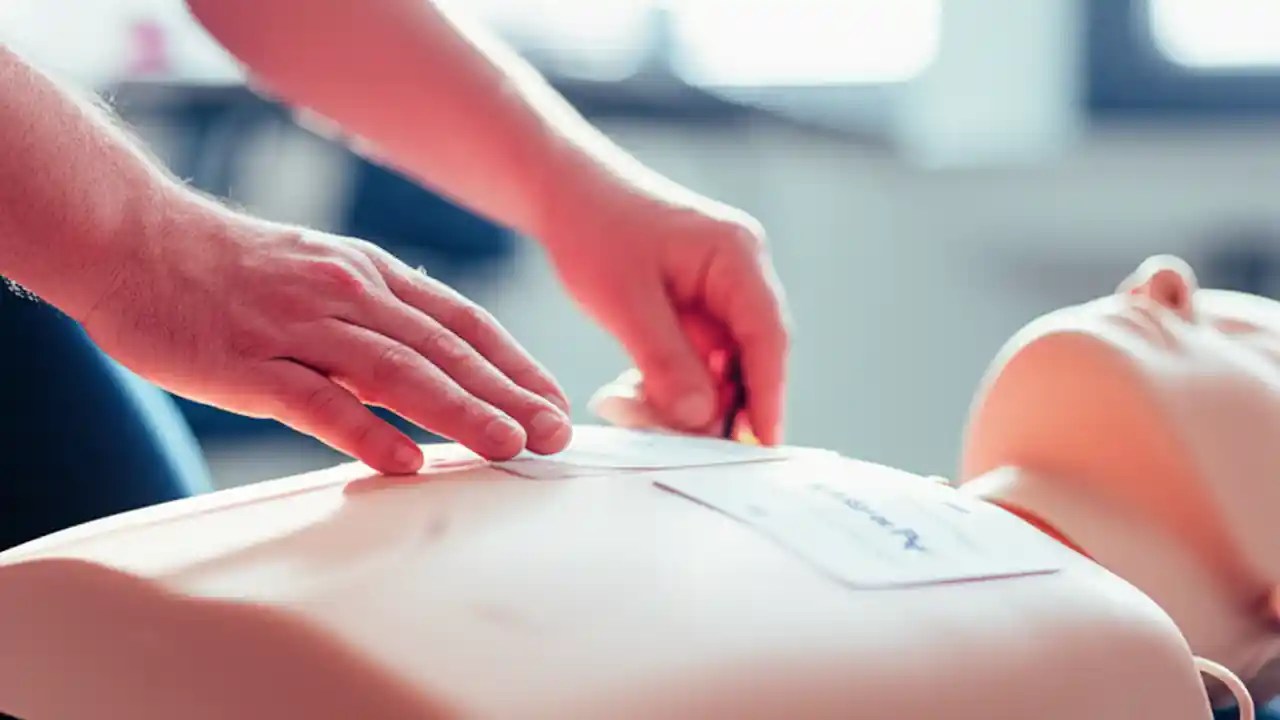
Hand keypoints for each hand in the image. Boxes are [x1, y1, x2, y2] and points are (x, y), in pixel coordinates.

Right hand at [81, 208, 571, 473]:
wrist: (131, 238)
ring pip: (396, 371)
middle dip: (508, 394)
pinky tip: (405, 460)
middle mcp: (348, 294)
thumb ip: (377, 317)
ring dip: (459, 410)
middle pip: (444, 350)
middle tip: (555, 434)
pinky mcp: (248, 361)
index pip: (463, 321)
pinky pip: (315, 400)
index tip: (554, 400)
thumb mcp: (322, 274)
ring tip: (508, 446)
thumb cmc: (230, 268)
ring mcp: (299, 326)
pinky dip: (364, 430)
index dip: (515, 363)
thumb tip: (436, 364)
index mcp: (371, 274)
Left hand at [542, 180, 789, 443]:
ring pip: (719, 365)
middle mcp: (739, 273)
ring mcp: (719, 291)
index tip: (764, 443)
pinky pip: (694, 360)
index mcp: (736, 255)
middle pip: (749, 357)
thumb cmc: (593, 228)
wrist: (564, 192)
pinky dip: (669, 384)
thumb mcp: (624, 300)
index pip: (768, 336)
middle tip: (681, 441)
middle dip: (718, 404)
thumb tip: (702, 417)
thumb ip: (665, 359)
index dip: (768, 394)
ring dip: (686, 398)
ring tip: (634, 409)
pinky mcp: (695, 308)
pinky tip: (631, 394)